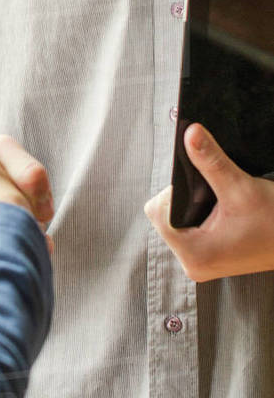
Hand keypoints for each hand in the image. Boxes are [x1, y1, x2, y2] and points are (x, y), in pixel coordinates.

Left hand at [145, 124, 273, 281]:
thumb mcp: (240, 188)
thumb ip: (211, 160)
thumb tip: (191, 133)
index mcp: (193, 255)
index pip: (157, 211)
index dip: (175, 191)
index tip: (201, 186)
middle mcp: (193, 264)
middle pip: (165, 215)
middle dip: (186, 199)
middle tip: (215, 196)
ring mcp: (201, 263)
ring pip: (178, 220)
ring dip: (195, 206)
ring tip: (222, 205)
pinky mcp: (210, 258)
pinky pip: (191, 228)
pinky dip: (202, 214)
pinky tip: (223, 212)